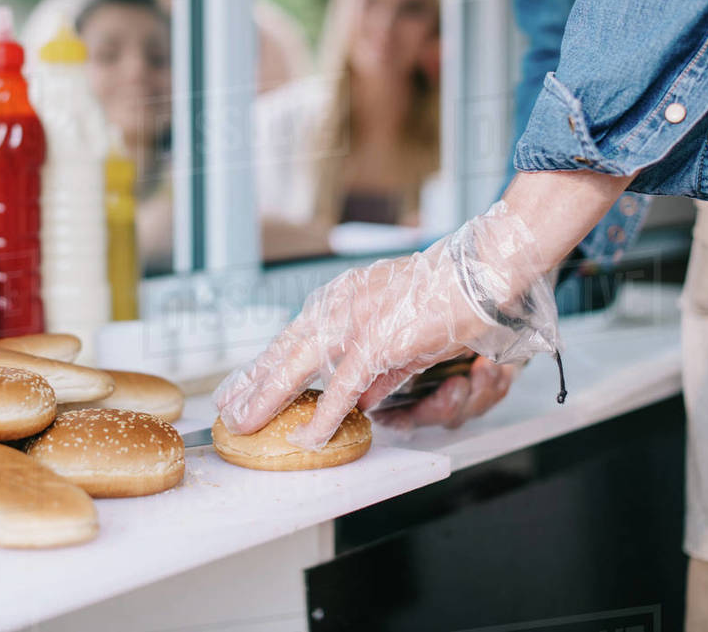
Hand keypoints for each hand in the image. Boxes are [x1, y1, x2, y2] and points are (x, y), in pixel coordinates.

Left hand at [214, 200, 560, 449]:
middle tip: (227, 408)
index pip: (294, 337)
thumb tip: (363, 400)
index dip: (268, 365)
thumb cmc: (448, 299)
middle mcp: (340, 304)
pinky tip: (307, 434)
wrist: (479, 274)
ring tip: (246, 422)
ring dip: (269, 398)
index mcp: (343, 298)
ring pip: (298, 365)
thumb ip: (380, 370)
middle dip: (253, 382)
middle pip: (284, 350)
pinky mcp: (376, 340)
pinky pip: (343, 386)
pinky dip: (325, 414)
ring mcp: (355, 320)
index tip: (244, 385)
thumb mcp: (404, 337)